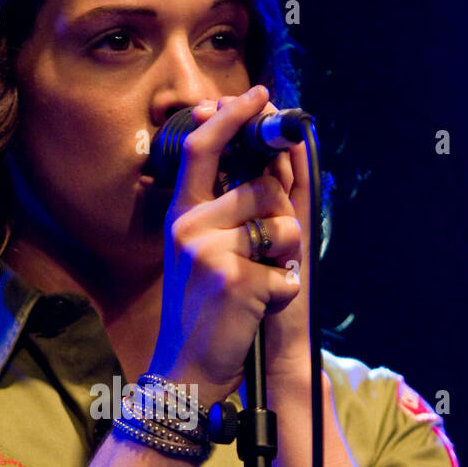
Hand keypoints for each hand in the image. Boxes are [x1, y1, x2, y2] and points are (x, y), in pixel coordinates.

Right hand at [148, 85, 303, 406]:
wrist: (188, 372)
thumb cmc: (203, 313)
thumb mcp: (203, 254)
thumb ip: (227, 210)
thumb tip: (269, 163)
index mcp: (181, 216)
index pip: (202, 148)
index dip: (231, 116)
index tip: (258, 94)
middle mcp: (189, 227)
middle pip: (263, 192)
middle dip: (280, 225)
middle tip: (259, 263)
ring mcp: (210, 252)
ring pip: (283, 229)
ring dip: (285, 261)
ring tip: (256, 288)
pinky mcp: (236, 279)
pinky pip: (287, 271)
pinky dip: (282, 294)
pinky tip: (256, 311)